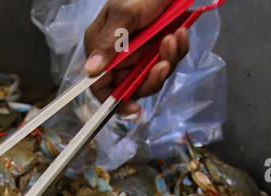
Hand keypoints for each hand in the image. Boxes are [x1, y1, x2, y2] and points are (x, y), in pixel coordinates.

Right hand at [84, 0, 190, 116]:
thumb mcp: (124, 13)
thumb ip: (109, 42)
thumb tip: (91, 71)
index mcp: (102, 49)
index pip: (101, 86)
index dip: (115, 100)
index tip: (133, 107)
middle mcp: (120, 57)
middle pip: (131, 87)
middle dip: (150, 78)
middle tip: (162, 63)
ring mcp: (141, 54)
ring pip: (153, 76)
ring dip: (167, 60)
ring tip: (173, 37)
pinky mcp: (160, 49)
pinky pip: (170, 61)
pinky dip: (177, 49)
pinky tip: (180, 32)